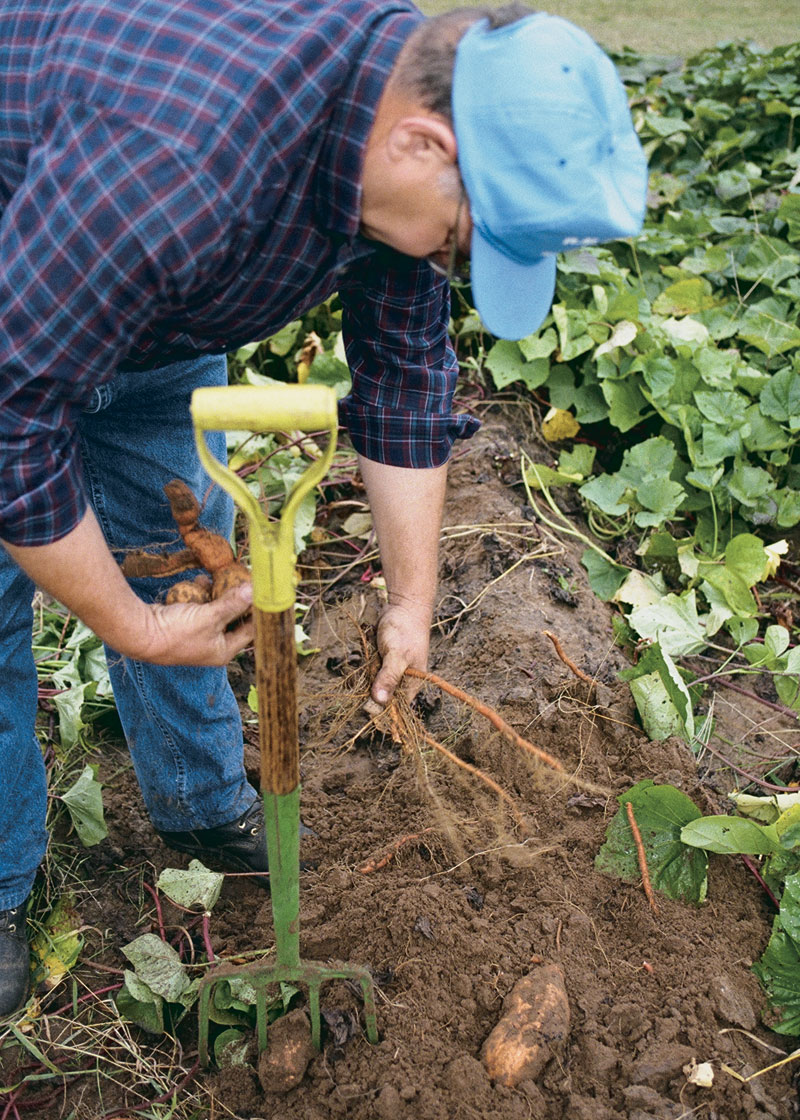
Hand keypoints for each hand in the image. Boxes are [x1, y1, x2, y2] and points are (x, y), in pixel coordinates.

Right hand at [134, 581, 253, 665]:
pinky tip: (202, 580)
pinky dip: (203, 594)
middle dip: (240, 599)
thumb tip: (255, 592)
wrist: (140, 633)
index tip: (267, 593)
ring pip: (218, 610)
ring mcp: (200, 634)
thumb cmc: (176, 632)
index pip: (251, 631)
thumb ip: (233, 604)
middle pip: (235, 619)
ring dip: (221, 594)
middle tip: (248, 580)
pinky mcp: (187, 622)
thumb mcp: (209, 617)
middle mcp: (214, 645)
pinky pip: (202, 606)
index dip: (259, 612)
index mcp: (224, 651)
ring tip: (227, 576)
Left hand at [371, 601, 430, 705]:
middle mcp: (401, 682)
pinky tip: (372, 646)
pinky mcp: (382, 662)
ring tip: (376, 651)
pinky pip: (369, 669)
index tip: (365, 700)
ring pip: (371, 682)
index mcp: (411, 686)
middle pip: (378, 695)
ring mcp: (390, 672)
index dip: (378, 708)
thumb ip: (388, 678)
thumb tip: (379, 702)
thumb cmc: (405, 631)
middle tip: (375, 663)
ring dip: (368, 668)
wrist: (403, 607)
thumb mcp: (396, 655)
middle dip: (371, 682)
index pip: (393, 708)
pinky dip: (367, 660)